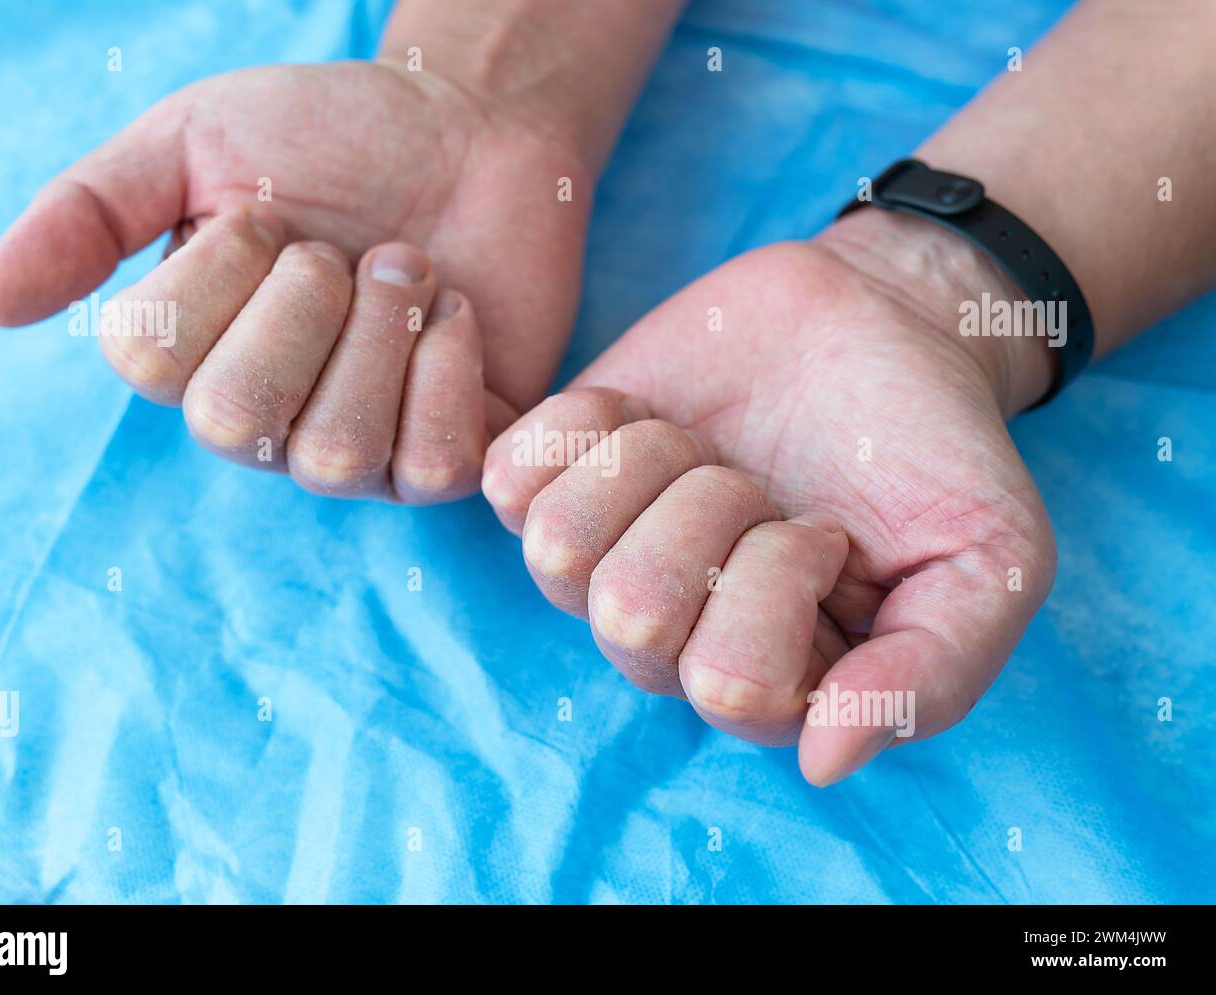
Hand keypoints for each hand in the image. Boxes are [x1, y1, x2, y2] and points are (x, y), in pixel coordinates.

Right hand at [0, 60, 591, 500]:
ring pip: (334, 455)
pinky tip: (454, 314)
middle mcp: (263, 419)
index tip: (270, 215)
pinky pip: (432, 466)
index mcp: (192, 349)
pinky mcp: (443, 459)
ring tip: (409, 270)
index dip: (219, 275)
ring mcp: (354, 450)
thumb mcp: (199, 141)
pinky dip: (447, 369)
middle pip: (233, 420)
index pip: (151, 363)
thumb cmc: (334, 139)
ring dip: (381, 332)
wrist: (471, 134)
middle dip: (302, 305)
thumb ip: (92, 211)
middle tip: (344, 249)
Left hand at [482, 208, 1057, 783]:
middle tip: (760, 482)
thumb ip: (927, 676)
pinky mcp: (557, 478)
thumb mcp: (990, 565)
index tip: (827, 529)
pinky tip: (638, 412)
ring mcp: (603, 558)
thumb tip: (822, 762)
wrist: (877, 320)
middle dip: (711, 516)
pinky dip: (579, 426)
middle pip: (631, 618)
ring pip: (557, 548)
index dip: (778, 585)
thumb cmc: (934, 450)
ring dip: (646, 466)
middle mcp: (670, 637)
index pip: (729, 684)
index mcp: (771, 680)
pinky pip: (507, 479)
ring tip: (702, 445)